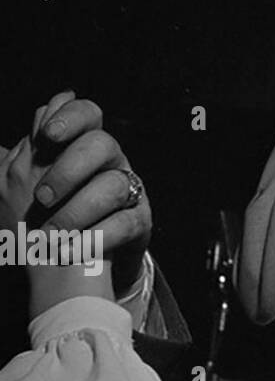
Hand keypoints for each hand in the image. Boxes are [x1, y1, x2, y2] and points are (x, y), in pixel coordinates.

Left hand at [4, 91, 147, 311]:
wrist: (70, 265)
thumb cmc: (49, 217)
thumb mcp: (29, 182)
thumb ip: (29, 152)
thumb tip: (38, 115)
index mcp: (80, 146)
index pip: (87, 114)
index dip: (71, 117)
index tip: (48, 135)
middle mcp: (109, 163)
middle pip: (101, 144)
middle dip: (68, 170)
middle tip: (41, 198)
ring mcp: (127, 192)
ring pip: (114, 185)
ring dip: (76, 212)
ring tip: (51, 234)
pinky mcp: (138, 222)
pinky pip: (125, 223)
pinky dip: (94, 238)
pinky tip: (68, 250)